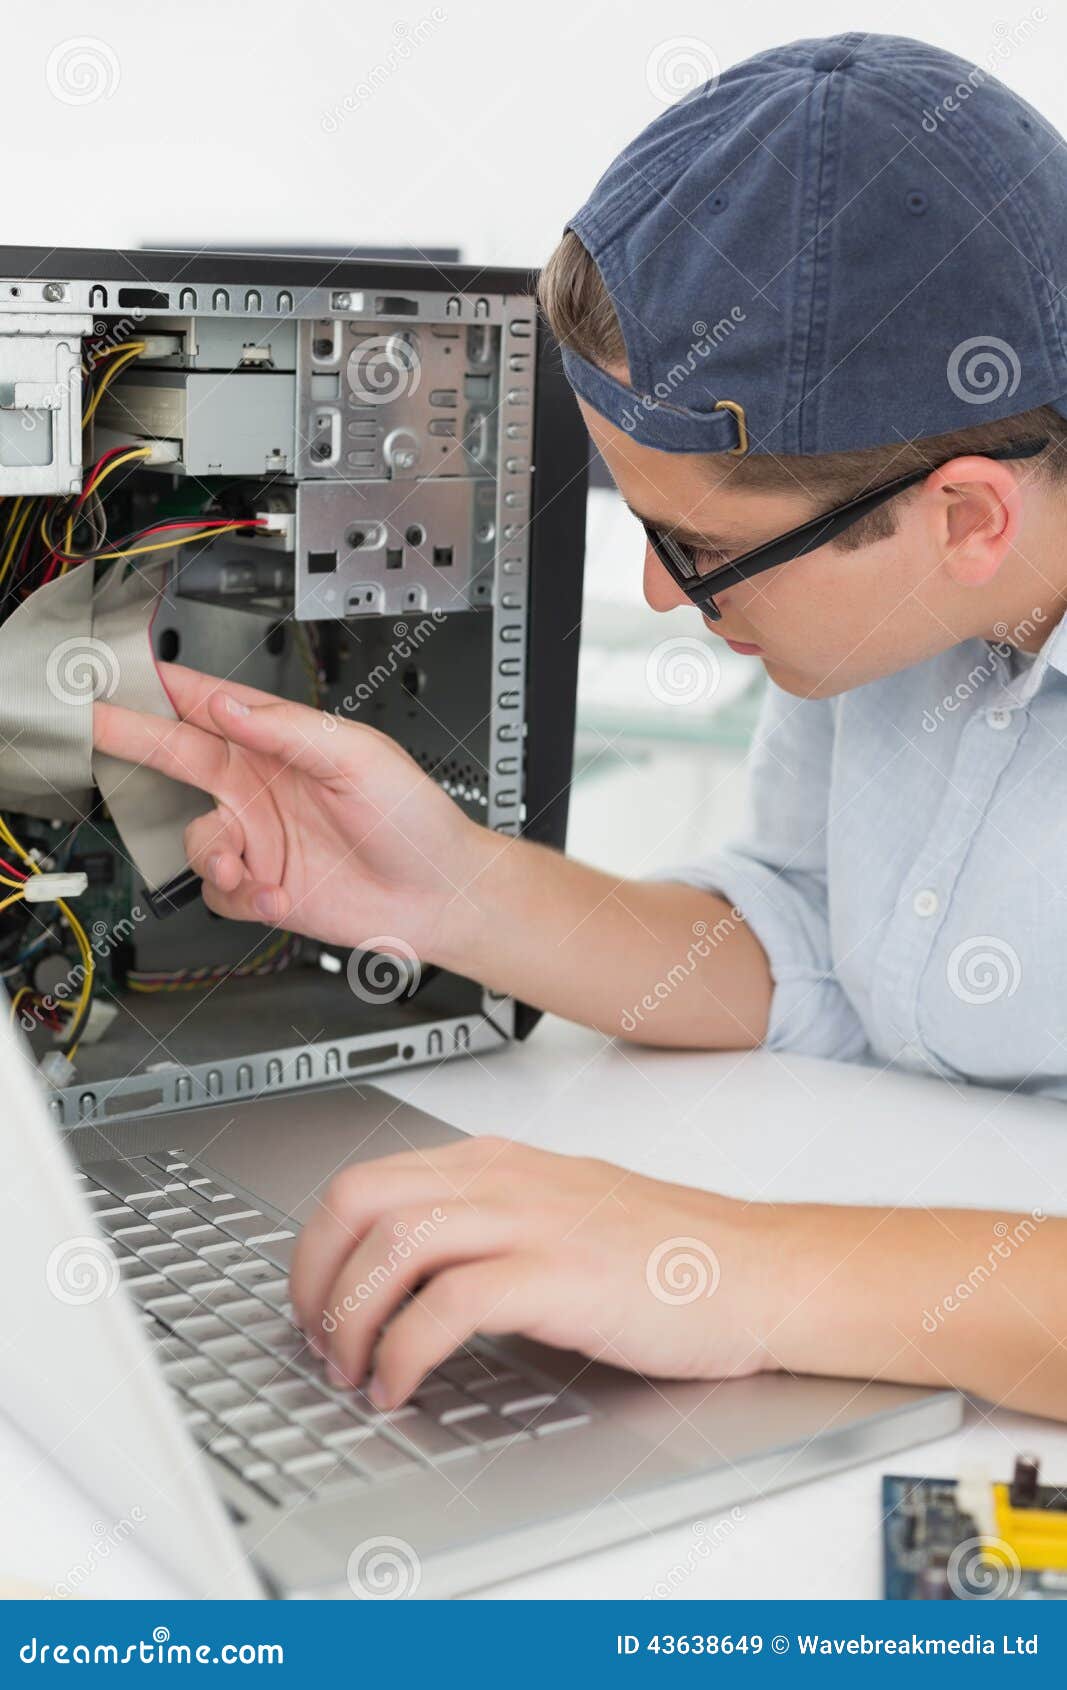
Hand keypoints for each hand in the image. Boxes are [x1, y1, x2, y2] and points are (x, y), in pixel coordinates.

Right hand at [93, 663, 489, 959]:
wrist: (440, 894)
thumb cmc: (415, 819)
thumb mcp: (358, 756)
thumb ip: (288, 729)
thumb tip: (229, 703)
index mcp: (280, 743)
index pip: (209, 704)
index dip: (162, 687)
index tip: (118, 672)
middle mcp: (260, 787)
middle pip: (176, 757)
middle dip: (130, 738)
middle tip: (91, 724)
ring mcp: (259, 838)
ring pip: (194, 839)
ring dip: (213, 854)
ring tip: (244, 866)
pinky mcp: (261, 886)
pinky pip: (219, 890)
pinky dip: (241, 896)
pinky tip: (278, 896)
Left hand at [290, 1136, 783, 1407]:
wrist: (758, 1272)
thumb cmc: (671, 1255)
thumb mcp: (561, 1213)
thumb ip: (489, 1225)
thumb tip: (412, 1274)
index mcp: (498, 1164)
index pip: (367, 1182)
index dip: (318, 1248)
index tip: (313, 1301)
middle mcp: (504, 1179)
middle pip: (360, 1202)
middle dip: (315, 1276)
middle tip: (318, 1337)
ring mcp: (532, 1221)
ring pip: (393, 1246)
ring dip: (350, 1317)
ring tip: (353, 1369)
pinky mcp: (559, 1275)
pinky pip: (447, 1304)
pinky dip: (404, 1351)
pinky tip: (402, 1384)